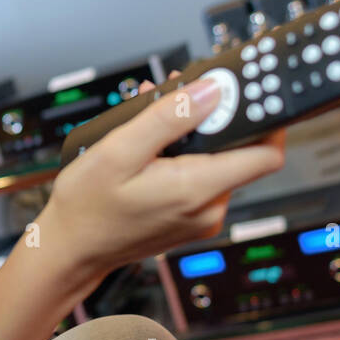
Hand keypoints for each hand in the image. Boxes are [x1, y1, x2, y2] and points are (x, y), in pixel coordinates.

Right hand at [38, 69, 285, 278]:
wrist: (72, 248)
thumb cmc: (87, 205)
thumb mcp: (118, 150)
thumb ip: (169, 119)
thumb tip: (211, 91)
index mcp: (197, 190)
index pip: (268, 153)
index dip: (267, 119)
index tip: (247, 94)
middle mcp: (209, 209)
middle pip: (241, 152)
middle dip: (215, 119)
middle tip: (181, 96)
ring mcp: (203, 217)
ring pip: (220, 163)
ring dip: (196, 137)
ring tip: (155, 121)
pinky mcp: (194, 220)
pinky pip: (204, 179)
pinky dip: (186, 157)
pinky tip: (155, 148)